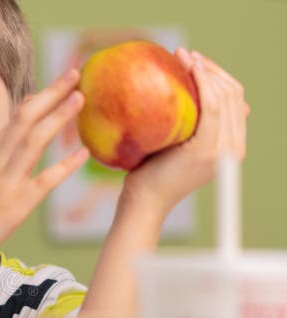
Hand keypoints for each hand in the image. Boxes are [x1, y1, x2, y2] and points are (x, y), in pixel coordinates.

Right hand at [0, 69, 89, 267]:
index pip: (11, 122)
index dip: (34, 102)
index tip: (51, 88)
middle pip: (25, 119)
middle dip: (50, 93)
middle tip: (74, 73)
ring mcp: (5, 182)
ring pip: (34, 139)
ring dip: (58, 115)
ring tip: (80, 97)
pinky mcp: (15, 205)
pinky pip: (45, 180)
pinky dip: (66, 165)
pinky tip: (84, 153)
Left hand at [120, 49, 248, 218]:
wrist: (143, 202)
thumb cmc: (150, 173)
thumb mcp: (175, 142)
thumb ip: (191, 123)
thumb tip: (198, 95)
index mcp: (230, 146)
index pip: (234, 100)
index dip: (218, 75)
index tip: (193, 60)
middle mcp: (234, 148)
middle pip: (234, 94)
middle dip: (211, 68)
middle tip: (184, 54)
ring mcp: (223, 149)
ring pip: (225, 96)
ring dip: (205, 70)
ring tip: (182, 56)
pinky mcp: (207, 149)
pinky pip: (211, 105)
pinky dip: (202, 82)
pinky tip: (187, 70)